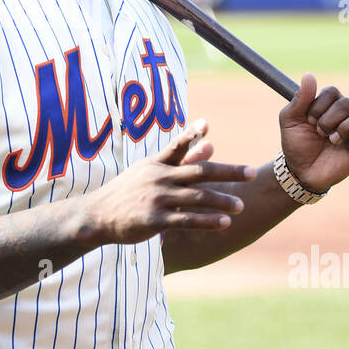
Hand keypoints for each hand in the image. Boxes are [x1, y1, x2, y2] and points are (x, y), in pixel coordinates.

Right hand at [82, 119, 255, 244]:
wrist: (97, 216)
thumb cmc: (127, 192)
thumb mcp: (149, 171)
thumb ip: (181, 158)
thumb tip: (211, 144)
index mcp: (157, 164)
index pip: (177, 145)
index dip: (192, 134)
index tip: (207, 124)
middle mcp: (159, 178)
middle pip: (199, 172)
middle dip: (228, 172)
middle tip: (252, 172)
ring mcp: (156, 198)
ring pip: (196, 197)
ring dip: (221, 201)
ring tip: (241, 206)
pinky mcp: (154, 220)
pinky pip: (186, 220)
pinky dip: (207, 221)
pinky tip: (224, 224)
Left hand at [278, 73, 348, 192]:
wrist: (302, 171)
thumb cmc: (296, 145)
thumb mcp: (290, 120)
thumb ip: (300, 99)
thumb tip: (309, 75)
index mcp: (327, 104)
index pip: (332, 92)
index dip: (320, 106)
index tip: (309, 121)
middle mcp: (343, 113)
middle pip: (346, 103)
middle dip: (329, 120)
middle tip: (320, 133)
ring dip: (344, 127)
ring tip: (332, 140)